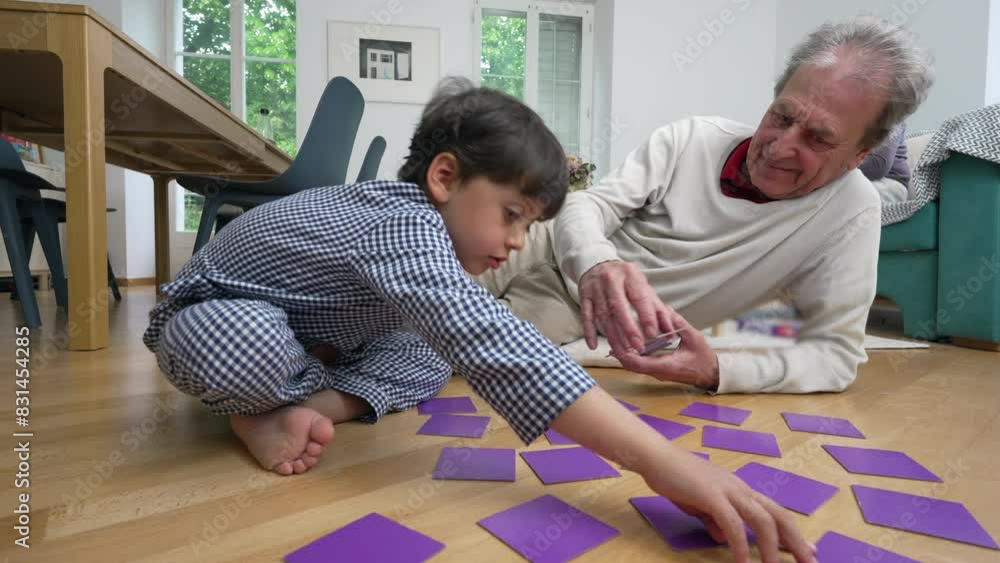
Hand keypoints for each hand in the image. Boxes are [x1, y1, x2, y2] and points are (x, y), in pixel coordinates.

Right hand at [578, 260, 676, 354]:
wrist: (598, 263)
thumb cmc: (626, 280)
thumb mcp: (643, 288)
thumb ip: (658, 309)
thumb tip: (671, 332)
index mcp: (631, 275)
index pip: (640, 298)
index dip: (646, 317)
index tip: (653, 335)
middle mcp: (611, 280)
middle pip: (619, 307)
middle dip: (629, 329)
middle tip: (638, 347)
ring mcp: (595, 288)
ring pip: (603, 315)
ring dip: (612, 335)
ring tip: (622, 352)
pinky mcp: (583, 295)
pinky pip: (586, 316)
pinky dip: (589, 332)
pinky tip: (593, 346)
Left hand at [615, 314, 720, 387]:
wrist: (711, 374)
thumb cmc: (704, 358)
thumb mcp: (694, 338)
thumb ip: (679, 324)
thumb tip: (666, 309)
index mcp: (667, 366)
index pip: (639, 364)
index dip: (625, 354)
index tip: (616, 343)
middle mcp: (659, 372)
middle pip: (632, 366)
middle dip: (620, 353)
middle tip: (611, 337)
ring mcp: (658, 373)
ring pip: (635, 367)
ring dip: (625, 355)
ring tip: (617, 338)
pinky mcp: (658, 371)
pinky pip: (641, 365)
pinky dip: (633, 356)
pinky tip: (630, 343)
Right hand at [640, 451, 816, 562]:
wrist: (656, 457)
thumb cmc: (676, 478)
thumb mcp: (699, 505)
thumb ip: (713, 519)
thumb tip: (723, 538)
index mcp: (740, 490)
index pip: (774, 512)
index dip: (793, 533)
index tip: (810, 551)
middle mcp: (741, 489)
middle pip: (779, 515)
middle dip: (796, 541)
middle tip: (810, 562)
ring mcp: (728, 490)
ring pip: (762, 519)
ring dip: (772, 547)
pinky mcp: (712, 495)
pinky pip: (732, 523)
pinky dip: (740, 544)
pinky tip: (742, 561)